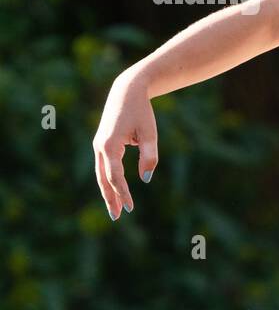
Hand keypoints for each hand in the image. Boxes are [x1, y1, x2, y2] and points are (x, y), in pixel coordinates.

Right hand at [92, 71, 156, 219]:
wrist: (127, 92)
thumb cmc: (141, 112)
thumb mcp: (150, 134)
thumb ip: (149, 156)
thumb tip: (145, 179)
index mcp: (110, 145)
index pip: (115, 176)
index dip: (123, 193)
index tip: (130, 208)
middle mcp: (99, 147)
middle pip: (103, 179)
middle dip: (110, 198)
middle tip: (117, 217)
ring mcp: (98, 145)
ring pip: (101, 174)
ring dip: (107, 192)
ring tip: (114, 209)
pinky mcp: (101, 143)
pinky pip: (104, 166)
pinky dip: (108, 180)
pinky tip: (115, 191)